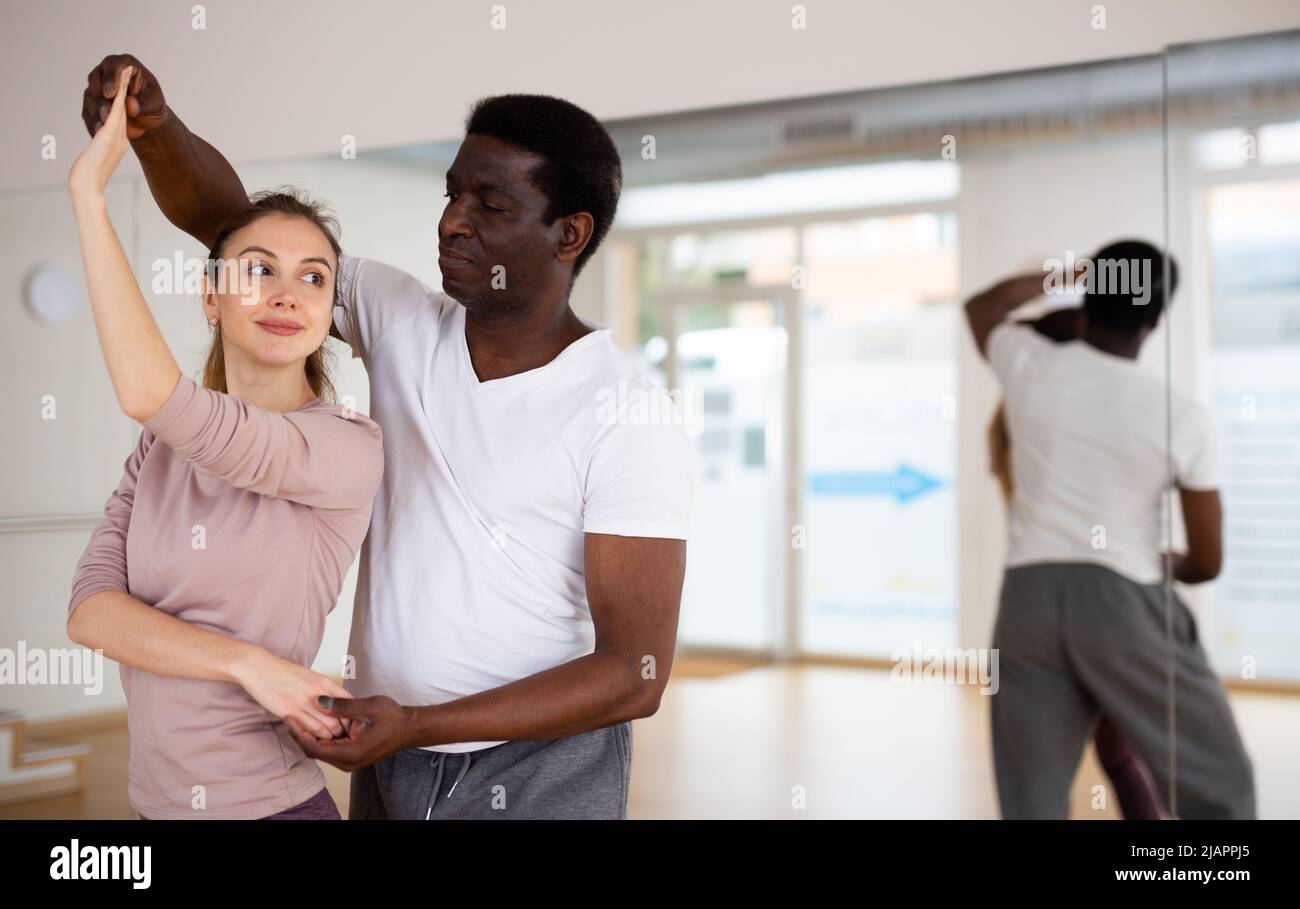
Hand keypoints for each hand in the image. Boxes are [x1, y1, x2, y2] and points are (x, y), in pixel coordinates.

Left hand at [68, 67, 133, 198]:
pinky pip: (116, 108)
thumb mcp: (91, 164)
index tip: (124, 91)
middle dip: (126, 90)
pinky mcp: (109, 133)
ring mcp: (115, 135)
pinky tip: (121, 81)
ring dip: (125, 86)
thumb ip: (93, 156)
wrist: (86, 188)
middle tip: (129, 72)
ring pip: (122, 106)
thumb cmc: (86, 180)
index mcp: (116, 144)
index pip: (120, 120)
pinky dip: (120, 93)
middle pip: (124, 109)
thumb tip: (88, 161)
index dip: (123, 104)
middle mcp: (119, 138)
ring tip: (128, 69)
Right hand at [81, 54, 167, 138]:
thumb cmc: (153, 105)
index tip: (111, 94)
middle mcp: (106, 73)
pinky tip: (98, 133)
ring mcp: (97, 88)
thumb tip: (130, 105)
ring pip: (90, 97)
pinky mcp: (92, 104)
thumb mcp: (156, 104)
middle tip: (107, 113)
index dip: (111, 79)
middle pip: (95, 79)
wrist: (147, 120)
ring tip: (103, 127)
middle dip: (100, 97)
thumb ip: (144, 103)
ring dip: (96, 112)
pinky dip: (93, 123)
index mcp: (125, 65)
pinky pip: (88, 113)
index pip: (113, 66)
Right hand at [232, 648, 353, 739]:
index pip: (349, 702)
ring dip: (331, 737)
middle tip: (344, 740)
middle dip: (344, 731)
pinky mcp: (289, 712)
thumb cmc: (283, 672)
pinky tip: (316, 740)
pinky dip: (316, 737)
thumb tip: (335, 703)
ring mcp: (304, 703)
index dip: (353, 716)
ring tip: (332, 743)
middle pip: (341, 718)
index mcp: (325, 682)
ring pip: (327, 727)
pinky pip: (309, 729)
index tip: (352, 725)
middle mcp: (318, 692)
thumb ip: (323, 690)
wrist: (259, 667)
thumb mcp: (309, 677)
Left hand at [284, 695, 413, 771]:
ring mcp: (349, 761)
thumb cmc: (393, 717)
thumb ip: (342, 706)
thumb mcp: (368, 707)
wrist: (409, 728)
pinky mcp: (351, 756)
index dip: (299, 733)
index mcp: (350, 753)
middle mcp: (347, 762)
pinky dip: (321, 736)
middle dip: (300, 735)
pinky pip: (330, 749)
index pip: (314, 748)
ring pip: (321, 751)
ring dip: (310, 735)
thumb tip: (319, 701)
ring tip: (299, 717)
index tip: (289, 718)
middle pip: (314, 751)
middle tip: (290, 716)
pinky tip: (316, 722)